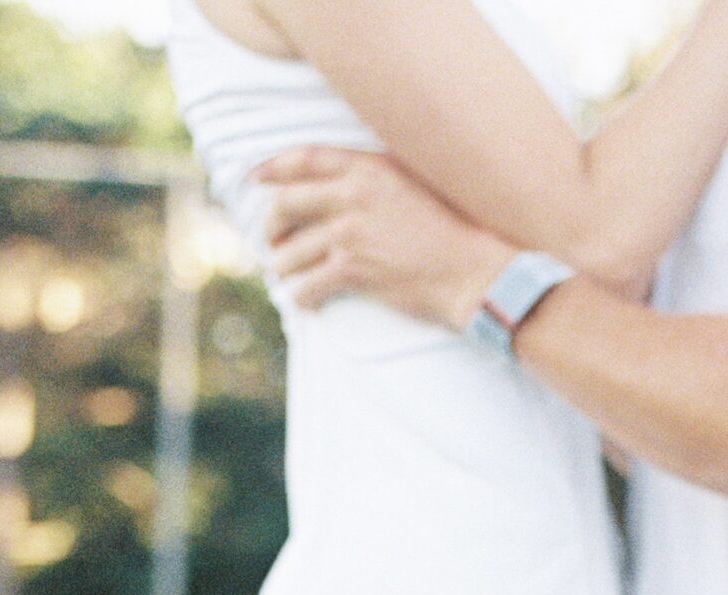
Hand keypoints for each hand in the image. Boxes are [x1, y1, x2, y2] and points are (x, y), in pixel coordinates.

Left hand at [257, 147, 512, 331]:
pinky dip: (301, 296)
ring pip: (292, 251)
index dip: (274, 168)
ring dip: (283, 267)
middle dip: (272, 225)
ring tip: (287, 275)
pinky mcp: (354, 269)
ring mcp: (351, 231)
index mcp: (367, 167)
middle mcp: (354, 194)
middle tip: (271, 240)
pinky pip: (308, 285)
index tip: (255, 178)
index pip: (305, 158)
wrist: (471, 270)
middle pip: (287, 203)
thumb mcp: (412, 185)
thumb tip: (339, 188)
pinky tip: (304, 302)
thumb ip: (374, 179)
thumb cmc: (450, 230)